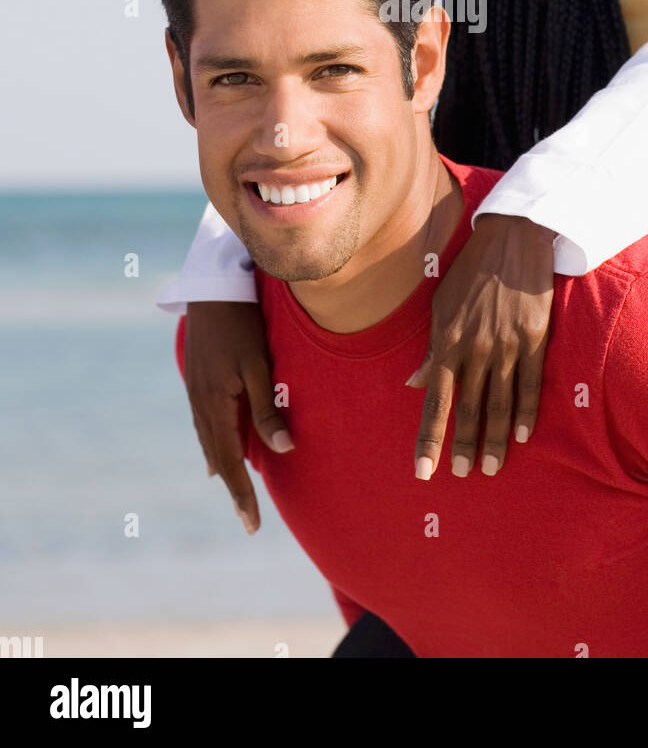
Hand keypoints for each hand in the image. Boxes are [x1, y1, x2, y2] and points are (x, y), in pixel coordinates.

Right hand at [184, 301, 292, 533]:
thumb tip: (285, 448)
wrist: (213, 287)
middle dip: (234, 489)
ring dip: (224, 469)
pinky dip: (214, 446)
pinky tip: (217, 456)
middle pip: (218, 458)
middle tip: (247, 519)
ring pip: (209, 442)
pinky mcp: (197, 382)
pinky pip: (205, 425)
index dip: (242, 494)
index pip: (231, 462)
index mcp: (214, 406)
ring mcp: (195, 393)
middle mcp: (200, 405)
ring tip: (234, 492)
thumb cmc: (242, 323)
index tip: (252, 525)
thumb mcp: (259, 365)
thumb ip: (268, 409)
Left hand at [406, 213, 554, 478]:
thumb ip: (431, 347)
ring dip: (493, 438)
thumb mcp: (440, 304)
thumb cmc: (471, 270)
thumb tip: (414, 384)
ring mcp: (506, 345)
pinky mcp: (534, 338)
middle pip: (467, 408)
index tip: (423, 471)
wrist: (512, 237)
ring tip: (491, 467)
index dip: (428, 439)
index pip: (434, 401)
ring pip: (499, 403)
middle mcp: (474, 348)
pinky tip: (522, 435)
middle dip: (462, 445)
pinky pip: (529, 384)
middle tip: (461, 474)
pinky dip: (525, 412)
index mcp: (447, 340)